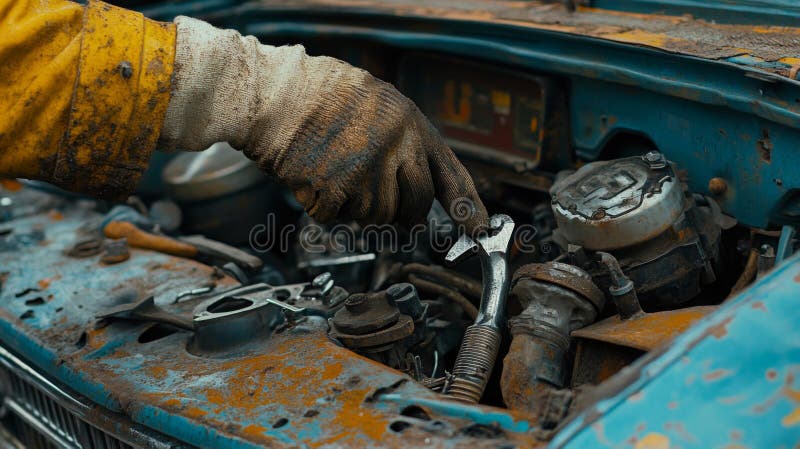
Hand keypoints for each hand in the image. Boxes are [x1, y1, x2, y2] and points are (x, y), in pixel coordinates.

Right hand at [159, 17, 487, 233]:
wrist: (275, 94)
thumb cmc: (321, 95)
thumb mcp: (379, 104)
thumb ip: (405, 142)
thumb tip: (423, 189)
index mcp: (410, 125)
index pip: (450, 174)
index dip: (467, 207)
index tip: (478, 231)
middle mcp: (395, 150)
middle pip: (414, 207)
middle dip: (401, 213)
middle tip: (376, 197)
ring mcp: (365, 173)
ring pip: (375, 216)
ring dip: (355, 204)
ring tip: (334, 168)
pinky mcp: (334, 192)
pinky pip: (337, 218)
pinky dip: (323, 205)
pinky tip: (314, 174)